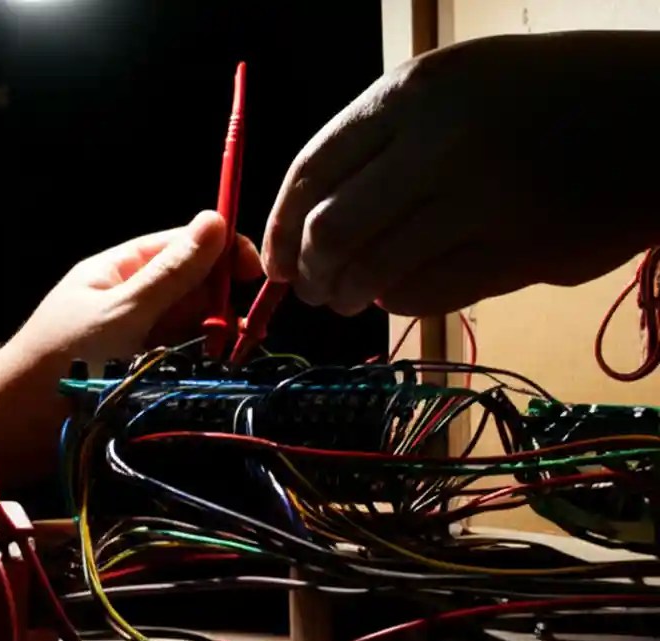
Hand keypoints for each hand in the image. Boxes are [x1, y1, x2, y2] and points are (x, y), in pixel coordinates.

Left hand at [0, 210, 256, 425]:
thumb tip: (214, 221)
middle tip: (248, 327)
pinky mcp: (137, 373)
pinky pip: (179, 356)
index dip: (220, 250)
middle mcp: (128, 298)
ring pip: (189, 323)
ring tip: (234, 352)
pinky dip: (201, 360)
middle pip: (190, 285)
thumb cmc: (61, 361)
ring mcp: (133, 337)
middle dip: (222, 299)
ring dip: (215, 333)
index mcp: (116, 270)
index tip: (257, 272)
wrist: (17, 427)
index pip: (179, 244)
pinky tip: (217, 370)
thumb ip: (171, 273)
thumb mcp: (122, 311)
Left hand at [261, 31, 659, 316]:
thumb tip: (308, 218)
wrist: (656, 110)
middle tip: (311, 288)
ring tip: (349, 297)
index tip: (273, 260)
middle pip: (333, 231)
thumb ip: (384, 139)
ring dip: (350, 295)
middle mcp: (442, 143)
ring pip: (377, 272)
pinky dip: (400, 302)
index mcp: (414, 92)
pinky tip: (398, 294)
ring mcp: (485, 200)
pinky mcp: (523, 252)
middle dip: (309, 272)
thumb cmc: (542, 93)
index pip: (312, 172)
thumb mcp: (455, 84)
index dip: (279, 227)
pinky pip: (430, 294)